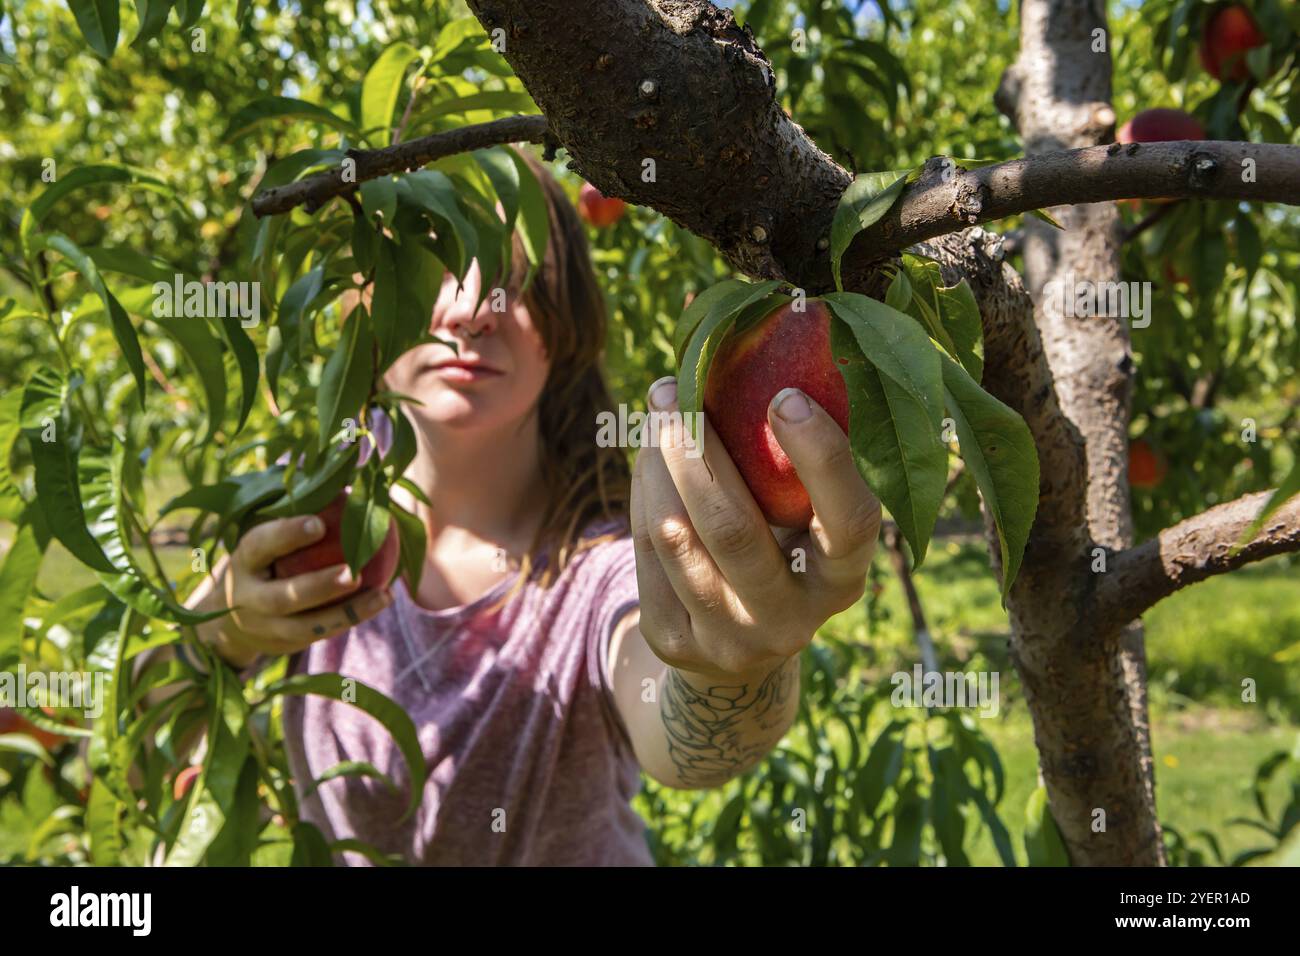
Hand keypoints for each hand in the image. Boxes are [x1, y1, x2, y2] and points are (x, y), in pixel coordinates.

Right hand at [194, 516, 392, 667]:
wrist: (226, 623)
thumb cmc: (262, 562)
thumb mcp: (264, 538)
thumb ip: (293, 512)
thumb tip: (342, 472)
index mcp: (243, 561)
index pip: (260, 545)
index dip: (286, 535)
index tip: (318, 523)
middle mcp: (249, 598)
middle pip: (283, 596)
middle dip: (318, 586)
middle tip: (354, 573)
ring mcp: (265, 628)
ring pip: (307, 626)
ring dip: (348, 612)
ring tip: (383, 594)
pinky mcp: (285, 645)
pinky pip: (322, 634)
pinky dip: (353, 617)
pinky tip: (384, 598)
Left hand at [631, 377, 879, 682]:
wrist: (739, 649)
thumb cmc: (783, 552)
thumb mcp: (806, 524)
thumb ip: (794, 468)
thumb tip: (750, 359)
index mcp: (844, 581)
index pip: (851, 524)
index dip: (822, 459)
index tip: (785, 396)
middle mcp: (792, 621)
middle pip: (735, 531)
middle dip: (698, 450)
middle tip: (675, 388)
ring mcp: (732, 640)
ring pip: (679, 538)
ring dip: (658, 464)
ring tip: (657, 410)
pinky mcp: (677, 642)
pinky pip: (647, 553)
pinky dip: (643, 494)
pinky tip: (647, 457)